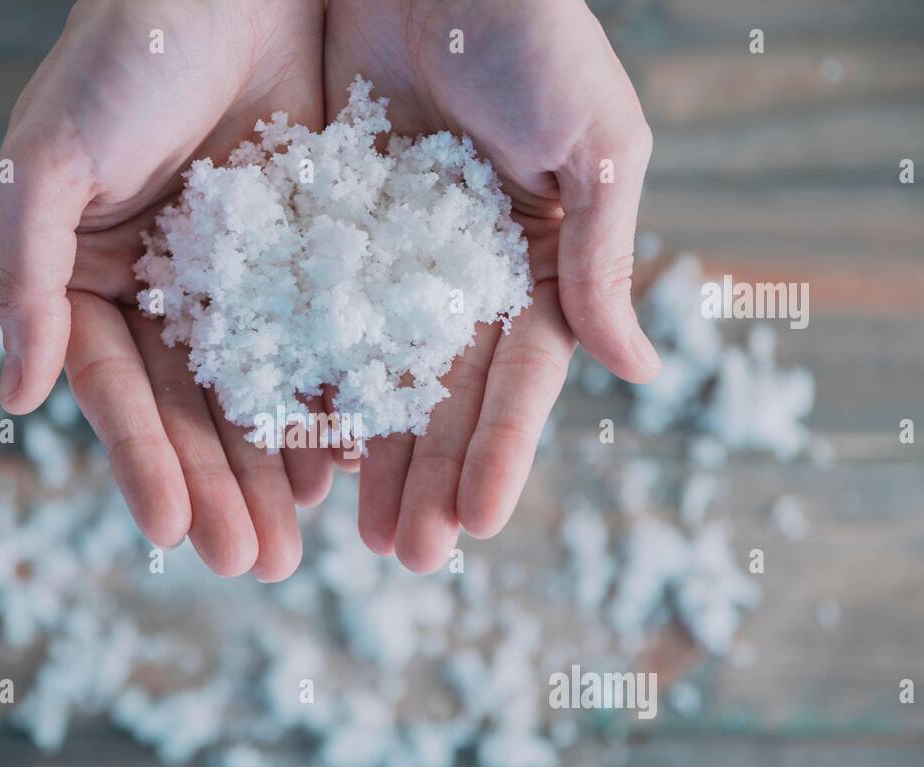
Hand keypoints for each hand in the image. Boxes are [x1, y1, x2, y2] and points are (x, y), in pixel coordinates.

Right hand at [0, 0, 329, 579]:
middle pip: (193, 410)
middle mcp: (166, 292)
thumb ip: (25, 277)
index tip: (170, 534)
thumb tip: (15, 397)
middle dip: (222, 489)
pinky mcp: (308, 255)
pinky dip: (332, 401)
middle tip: (255, 563)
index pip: (119, 391)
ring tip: (302, 541)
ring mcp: (240, 280)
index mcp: (95, 278)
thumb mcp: (50, 160)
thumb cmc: (124, 53)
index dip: (142, 462)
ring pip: (259, 391)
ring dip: (277, 468)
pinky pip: (321, 341)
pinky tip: (353, 460)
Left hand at [325, 0, 658, 571]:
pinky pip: (300, 315)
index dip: (497, 451)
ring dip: (359, 455)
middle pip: (436, 395)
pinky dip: (294, 379)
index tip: (475, 525)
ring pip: (367, 374)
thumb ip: (599, 257)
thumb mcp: (591, 142)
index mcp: (528, 262)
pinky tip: (283, 445)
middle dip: (423, 477)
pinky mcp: (314, 225)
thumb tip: (639, 372)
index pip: (514, 378)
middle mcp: (452, 274)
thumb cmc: (530, 29)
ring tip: (343, 532)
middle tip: (402, 557)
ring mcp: (381, 255)